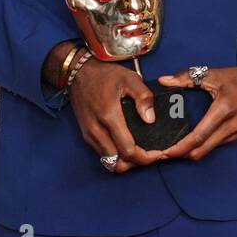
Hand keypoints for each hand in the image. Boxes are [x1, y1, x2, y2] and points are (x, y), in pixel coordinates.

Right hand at [66, 54, 165, 172]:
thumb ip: (143, 97)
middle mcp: (96, 130)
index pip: (128, 151)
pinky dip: (116, 156)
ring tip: (141, 152)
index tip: (157, 154)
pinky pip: (102, 154)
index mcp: (109, 117)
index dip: (145, 158)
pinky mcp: (85, 134)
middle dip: (137, 163)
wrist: (78, 72)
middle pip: (118, 163)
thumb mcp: (130, 78)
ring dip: (126, 162)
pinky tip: (127, 146)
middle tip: (151, 155)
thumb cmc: (105, 74)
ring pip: (109, 162)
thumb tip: (150, 119)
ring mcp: (89, 134)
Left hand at [155, 66, 236, 161]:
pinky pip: (216, 146)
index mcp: (223, 110)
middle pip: (201, 151)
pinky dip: (201, 148)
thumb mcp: (216, 74)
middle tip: (163, 154)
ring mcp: (235, 133)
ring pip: (208, 151)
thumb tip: (164, 80)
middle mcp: (230, 126)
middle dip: (180, 155)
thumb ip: (188, 78)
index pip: (198, 136)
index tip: (164, 151)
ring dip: (190, 153)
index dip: (179, 148)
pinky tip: (191, 143)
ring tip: (174, 149)